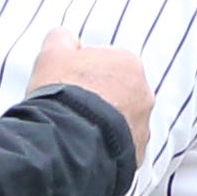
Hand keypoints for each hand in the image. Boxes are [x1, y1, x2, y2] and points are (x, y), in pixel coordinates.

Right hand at [28, 28, 152, 161]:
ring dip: (104, 125)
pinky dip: (105, 148)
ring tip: (76, 133)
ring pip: (121, 123)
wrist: (68, 142)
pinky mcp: (136, 156)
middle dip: (98, 99)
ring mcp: (143, 128)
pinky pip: (120, 149)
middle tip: (71, 110)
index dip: (83, 74)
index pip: (106, 64)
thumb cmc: (62, 92)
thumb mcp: (52, 54)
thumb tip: (67, 39)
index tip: (67, 85)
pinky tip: (85, 149)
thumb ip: (61, 39)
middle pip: (118, 93)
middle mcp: (144, 94)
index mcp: (129, 64)